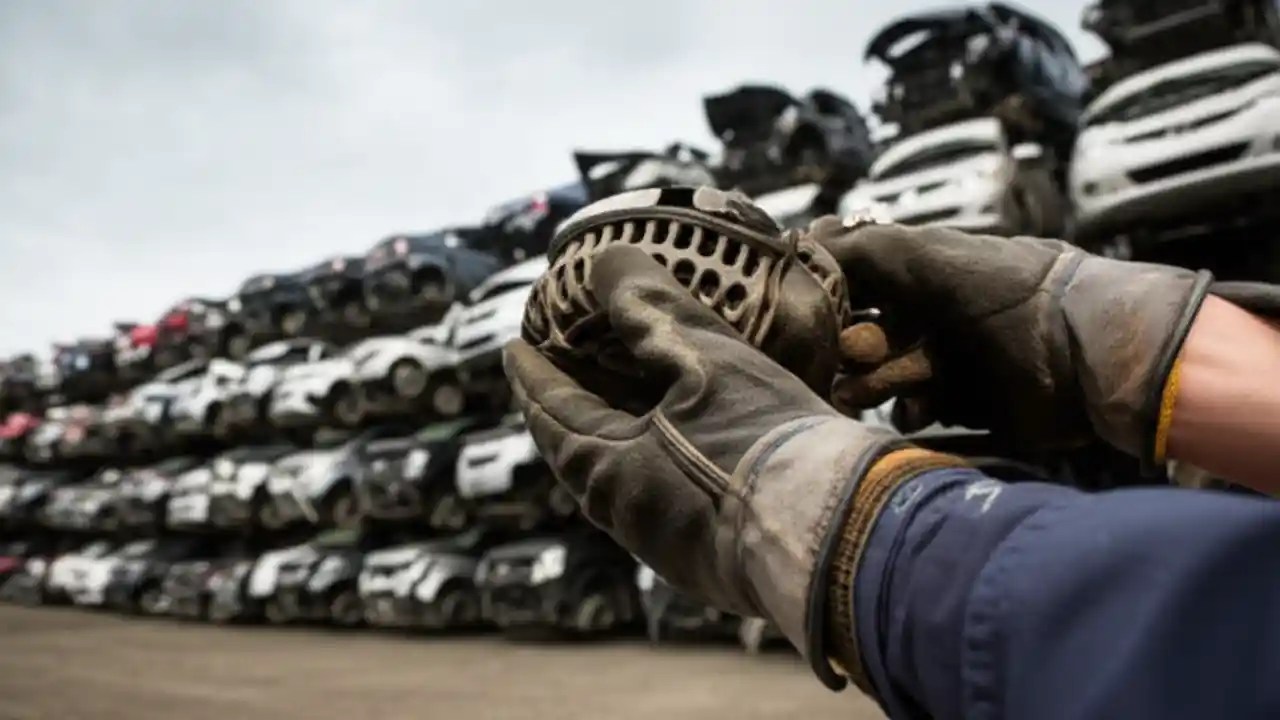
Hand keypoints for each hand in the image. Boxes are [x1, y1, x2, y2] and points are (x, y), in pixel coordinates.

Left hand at [505, 244, 950, 689]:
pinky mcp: (722, 560)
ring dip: (621, 434)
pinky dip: (663, 461)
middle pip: (585, 451)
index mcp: (612, 475)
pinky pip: (673, 500)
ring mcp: (677, 548)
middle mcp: (633, 520)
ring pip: (630, 479)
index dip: (533, 376)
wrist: (849, 534)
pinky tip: (691, 445)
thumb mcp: (704, 358)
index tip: (515, 347)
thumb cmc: (768, 443)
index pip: (554, 415)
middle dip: (572, 405)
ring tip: (627, 399)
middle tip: (564, 368)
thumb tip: (601, 258)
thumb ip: (650, 307)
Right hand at [809, 218, 1211, 466]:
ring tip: (876, 389)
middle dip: (850, 350)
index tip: (814, 316)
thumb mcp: (926, 254)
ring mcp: (946, 365)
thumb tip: (799, 242)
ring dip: (873, 385)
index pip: (854, 287)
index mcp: (918, 276)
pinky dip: (910, 413)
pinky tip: (918, 409)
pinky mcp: (964, 407)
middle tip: (855, 356)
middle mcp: (928, 317)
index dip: (831, 302)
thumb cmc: (1004, 290)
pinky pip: (916, 416)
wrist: (1085, 349)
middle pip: (861, 339)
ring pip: (882, 380)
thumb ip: (860, 247)